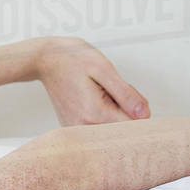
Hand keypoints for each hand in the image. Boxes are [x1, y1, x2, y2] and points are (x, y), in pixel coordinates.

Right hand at [34, 37, 149, 124]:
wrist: (45, 60)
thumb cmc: (72, 59)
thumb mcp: (104, 69)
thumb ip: (126, 94)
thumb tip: (144, 114)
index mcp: (95, 113)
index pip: (133, 125)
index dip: (137, 109)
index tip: (128, 94)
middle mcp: (83, 127)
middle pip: (122, 128)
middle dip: (124, 110)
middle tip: (110, 89)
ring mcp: (76, 129)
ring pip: (110, 128)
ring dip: (112, 112)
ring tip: (97, 92)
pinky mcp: (72, 128)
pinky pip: (98, 126)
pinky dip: (101, 114)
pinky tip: (91, 99)